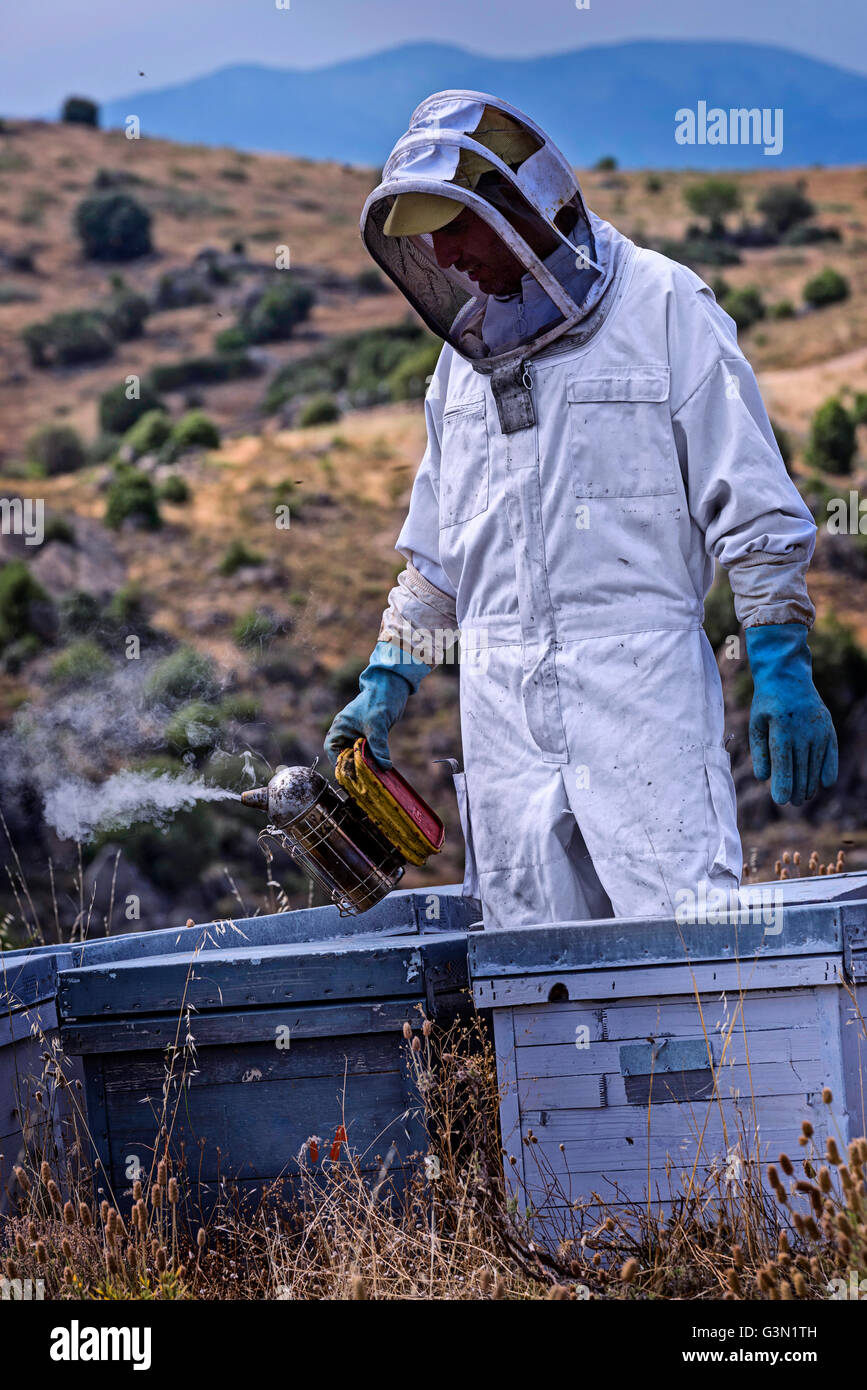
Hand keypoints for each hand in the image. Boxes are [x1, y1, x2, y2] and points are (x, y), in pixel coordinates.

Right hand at [324, 666, 411, 768]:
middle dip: (353, 767)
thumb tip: (384, 766)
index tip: (350, 775)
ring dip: (364, 764)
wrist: (391, 688)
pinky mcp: (368, 736)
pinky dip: (372, 759)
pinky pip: (367, 751)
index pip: (333, 751)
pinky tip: (380, 767)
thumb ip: (378, 747)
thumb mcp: (377, 726)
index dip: (340, 764)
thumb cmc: (378, 702)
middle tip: (364, 779)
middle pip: (345, 755)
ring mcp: (357, 735)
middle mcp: (345, 733)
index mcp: (339, 728)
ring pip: (357, 755)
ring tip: (373, 776)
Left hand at [745, 623, 837, 805]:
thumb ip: (760, 751)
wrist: (788, 676)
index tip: (781, 800)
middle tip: (792, 803)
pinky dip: (828, 769)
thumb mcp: (757, 723)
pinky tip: (824, 784)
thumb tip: (764, 778)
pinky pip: (831, 753)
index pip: (784, 763)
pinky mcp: (828, 727)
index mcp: (781, 728)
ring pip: (816, 764)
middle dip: (797, 789)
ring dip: (810, 783)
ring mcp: (818, 729)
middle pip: (801, 768)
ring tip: (803, 797)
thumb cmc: (767, 703)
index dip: (783, 784)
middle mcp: (803, 730)